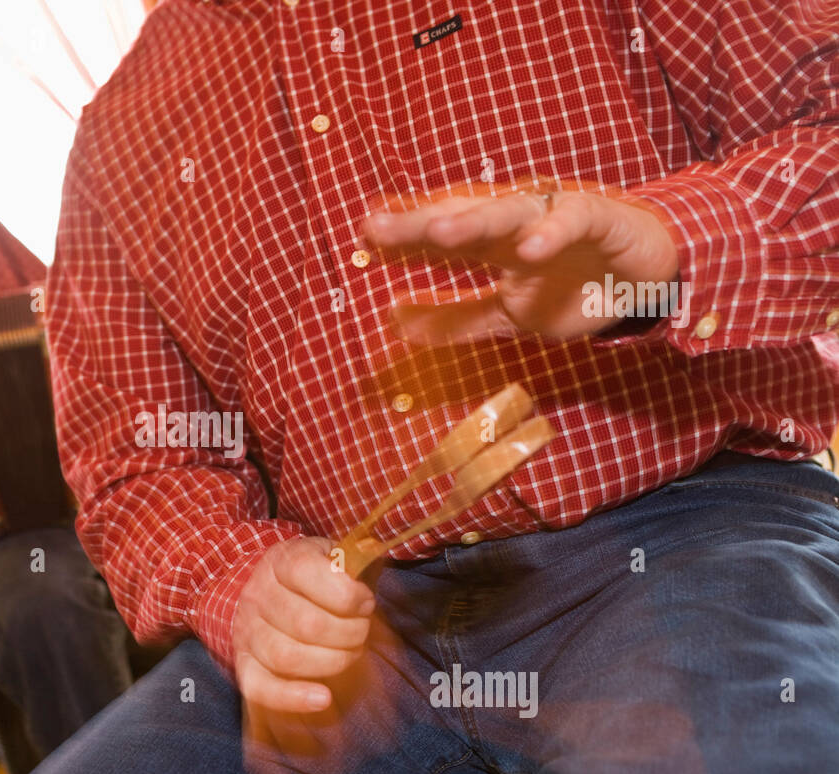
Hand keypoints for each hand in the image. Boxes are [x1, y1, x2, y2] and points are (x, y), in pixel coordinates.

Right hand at [233, 536, 382, 773]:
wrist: (276, 593)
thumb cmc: (320, 579)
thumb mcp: (335, 556)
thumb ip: (353, 561)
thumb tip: (366, 568)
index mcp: (281, 561)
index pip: (306, 573)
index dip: (347, 593)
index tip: (366, 602)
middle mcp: (258, 594)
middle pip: (305, 623)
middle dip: (349, 633)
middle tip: (362, 632)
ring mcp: (247, 631)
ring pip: (286, 657)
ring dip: (332, 662)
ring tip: (349, 655)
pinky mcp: (245, 664)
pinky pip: (260, 688)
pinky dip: (292, 697)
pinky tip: (322, 697)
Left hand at [361, 183, 680, 341]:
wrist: (650, 277)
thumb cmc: (574, 287)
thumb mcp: (507, 315)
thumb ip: (455, 319)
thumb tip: (395, 322)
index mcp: (489, 243)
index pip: (436, 239)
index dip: (401, 238)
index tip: (362, 240)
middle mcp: (513, 223)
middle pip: (460, 218)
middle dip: (419, 222)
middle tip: (378, 228)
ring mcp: (553, 216)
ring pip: (508, 212)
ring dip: (476, 221)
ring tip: (440, 231)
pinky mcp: (599, 216)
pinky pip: (574, 218)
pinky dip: (554, 230)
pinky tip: (532, 247)